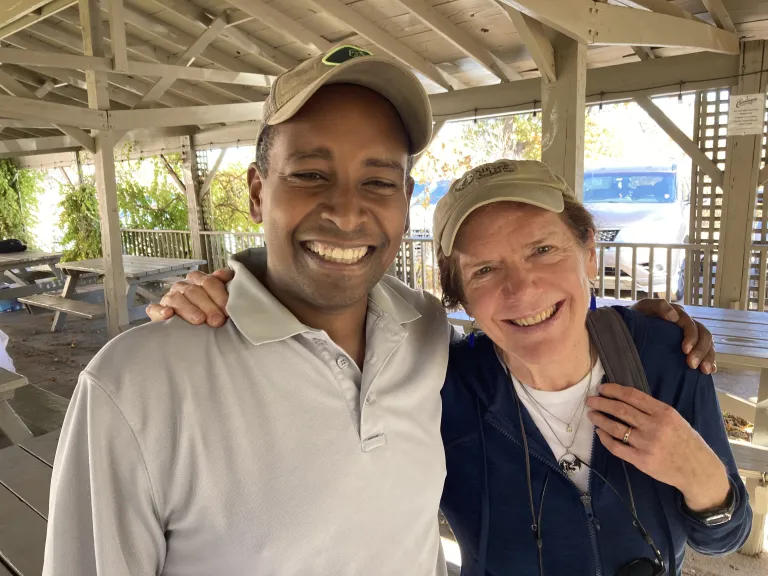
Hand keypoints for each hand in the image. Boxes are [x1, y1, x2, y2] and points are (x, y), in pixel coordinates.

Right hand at [146, 268, 233, 326]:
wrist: (192, 331)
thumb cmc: (210, 312)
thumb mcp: (219, 297)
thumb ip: (224, 283)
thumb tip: (225, 275)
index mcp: (198, 280)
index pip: (208, 282)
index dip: (218, 294)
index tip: (227, 308)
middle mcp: (183, 287)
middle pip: (194, 291)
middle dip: (207, 306)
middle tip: (217, 320)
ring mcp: (169, 298)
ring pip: (176, 299)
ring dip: (188, 309)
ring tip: (199, 320)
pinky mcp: (157, 312)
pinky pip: (155, 309)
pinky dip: (160, 311)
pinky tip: (168, 314)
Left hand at [586, 383, 730, 511]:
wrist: (698, 470)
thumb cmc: (686, 441)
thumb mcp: (675, 419)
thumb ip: (653, 410)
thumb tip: (624, 399)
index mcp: (663, 412)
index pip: (632, 396)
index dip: (613, 390)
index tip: (601, 388)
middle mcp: (654, 426)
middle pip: (620, 410)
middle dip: (601, 403)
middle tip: (590, 400)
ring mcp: (647, 444)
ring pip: (615, 428)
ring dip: (600, 419)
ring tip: (591, 414)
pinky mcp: (641, 460)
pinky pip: (617, 447)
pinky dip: (605, 438)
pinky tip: (600, 432)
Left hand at [630, 298, 715, 373]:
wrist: (630, 327)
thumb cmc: (636, 317)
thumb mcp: (644, 308)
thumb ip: (657, 306)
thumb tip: (674, 316)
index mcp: (679, 315)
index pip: (691, 325)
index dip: (691, 337)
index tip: (685, 350)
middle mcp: (688, 324)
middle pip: (703, 335)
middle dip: (700, 350)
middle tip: (692, 364)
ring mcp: (690, 336)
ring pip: (708, 344)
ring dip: (708, 357)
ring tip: (704, 370)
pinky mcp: (690, 347)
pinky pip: (706, 352)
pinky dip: (710, 360)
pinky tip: (710, 371)